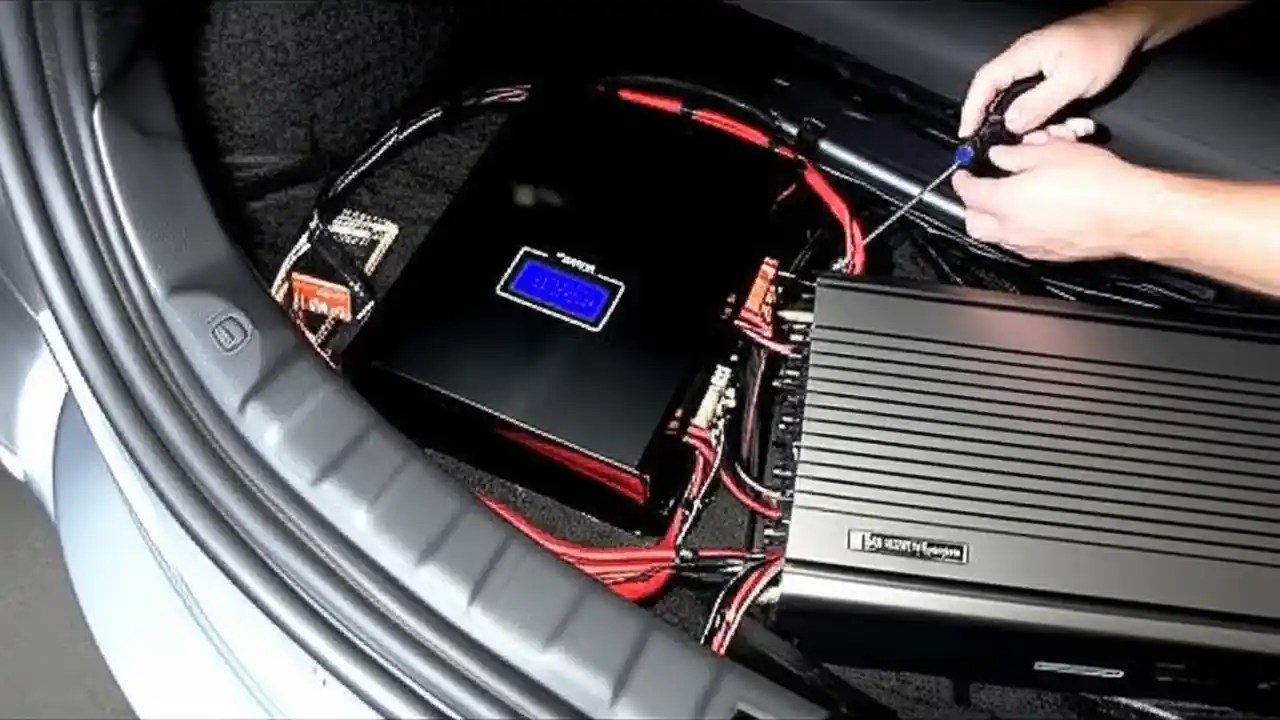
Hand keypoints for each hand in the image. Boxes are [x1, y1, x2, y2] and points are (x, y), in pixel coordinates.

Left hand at [951, 134, 1154, 261]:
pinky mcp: (1049, 255)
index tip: (963, 173)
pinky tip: (1034, 215)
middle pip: (973, 224)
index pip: (968, 193)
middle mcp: (1013, 230)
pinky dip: (1017, 231)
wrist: (1130, 213)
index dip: (962, 180)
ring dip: (994, 220)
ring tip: (1007, 202)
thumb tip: (1000, 156)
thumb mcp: (1050, 152)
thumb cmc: (1097, 183)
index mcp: (1006, 202)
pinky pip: (1021, 245)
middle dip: (971, 206)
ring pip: (996, 237)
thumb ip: (1015, 155)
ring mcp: (1030, 246)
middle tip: (981, 190)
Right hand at [958, 8, 1147, 136]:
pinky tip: (1048, 126)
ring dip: (1020, 121)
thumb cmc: (1105, 44)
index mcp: (1023, 55)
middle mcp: (1024, 60)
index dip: (972, 109)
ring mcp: (1036, 67)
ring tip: (1026, 138)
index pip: (984, 82)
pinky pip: (1031, 99)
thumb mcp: (1073, 79)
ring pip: (1015, 99)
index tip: (967, 132)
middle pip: (994, 93)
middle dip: (992, 120)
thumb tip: (1012, 123)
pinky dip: (1036, 115)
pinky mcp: (1048, 74)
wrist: (1128, 29)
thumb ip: (1041, 103)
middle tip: (991, 144)